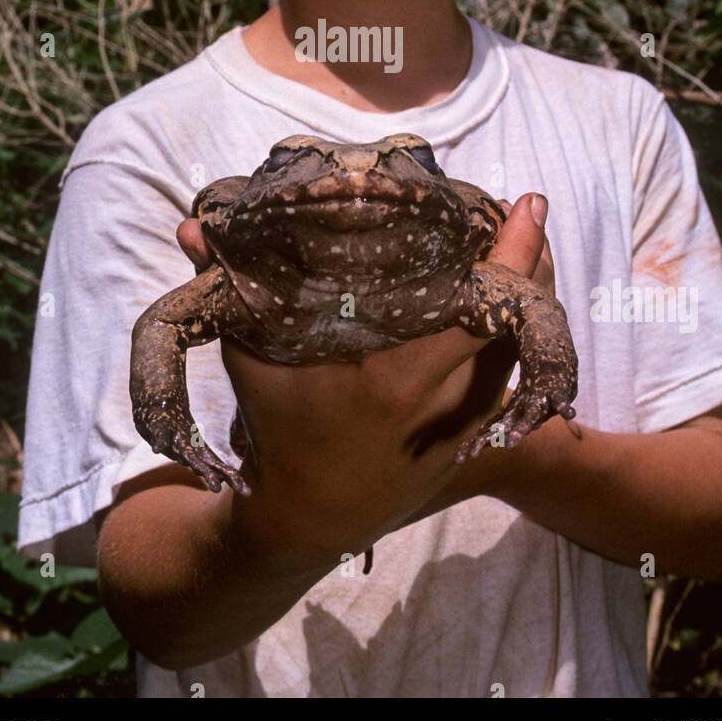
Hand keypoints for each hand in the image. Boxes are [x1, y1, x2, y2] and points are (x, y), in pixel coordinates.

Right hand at [175, 193, 554, 565]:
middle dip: (531, 257)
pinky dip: (516, 326)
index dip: (513, 252)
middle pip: (521, 317)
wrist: (305, 518)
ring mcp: (466, 421)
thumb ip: (225, 289)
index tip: (524, 202)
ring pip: (525, 342)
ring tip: (514, 235)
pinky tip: (502, 290)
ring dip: (530, 287)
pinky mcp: (474, 434)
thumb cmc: (275, 429)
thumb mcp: (249, 359)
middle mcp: (443, 400)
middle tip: (522, 206)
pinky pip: (514, 367)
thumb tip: (190, 226)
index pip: (483, 305)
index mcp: (396, 378)